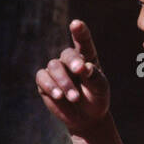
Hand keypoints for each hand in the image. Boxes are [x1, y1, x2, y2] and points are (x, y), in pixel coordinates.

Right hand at [35, 19, 110, 135]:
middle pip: (67, 54)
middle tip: (80, 70)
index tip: (76, 24)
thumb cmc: (96, 99)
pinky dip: (50, 86)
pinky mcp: (45, 83)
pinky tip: (59, 96)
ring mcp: (56, 71)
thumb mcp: (100, 88)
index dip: (79, 32)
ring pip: (54, 66)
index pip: (83, 41)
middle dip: (73, 62)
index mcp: (86, 57)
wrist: (86, 119)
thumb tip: (84, 67)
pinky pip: (42, 78)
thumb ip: (94, 76)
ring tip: (74, 97)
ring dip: (64, 82)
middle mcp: (69, 61)